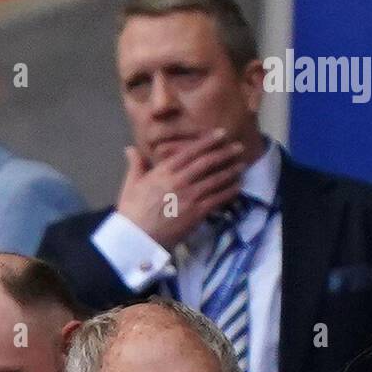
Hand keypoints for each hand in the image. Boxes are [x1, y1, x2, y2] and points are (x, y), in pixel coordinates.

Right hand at [115, 130, 245, 248]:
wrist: (136, 238)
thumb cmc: (131, 212)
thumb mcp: (131, 185)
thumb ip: (136, 165)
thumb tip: (130, 148)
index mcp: (164, 171)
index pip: (190, 151)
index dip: (208, 141)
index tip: (221, 133)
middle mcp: (180, 180)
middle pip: (207, 162)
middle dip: (224, 153)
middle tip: (238, 147)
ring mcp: (190, 196)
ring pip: (215, 179)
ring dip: (230, 171)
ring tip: (242, 165)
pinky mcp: (197, 213)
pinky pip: (217, 199)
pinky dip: (229, 191)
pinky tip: (238, 187)